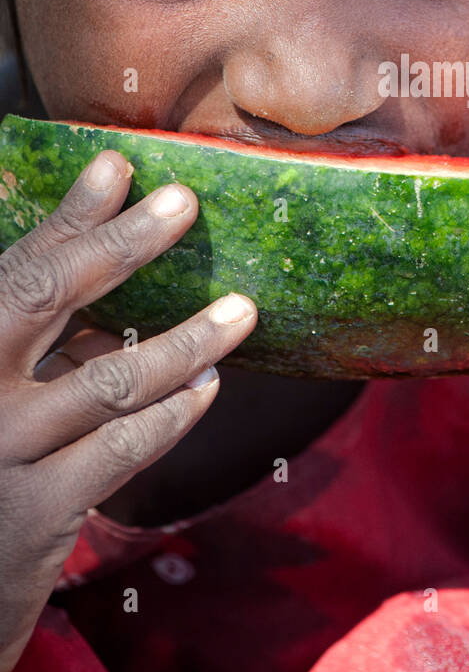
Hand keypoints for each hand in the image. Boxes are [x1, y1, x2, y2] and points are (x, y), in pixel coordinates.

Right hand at [0, 149, 256, 671]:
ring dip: (185, 339)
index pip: (18, 267)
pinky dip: (174, 412)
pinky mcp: (38, 509)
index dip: (70, 214)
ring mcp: (0, 448)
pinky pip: (124, 446)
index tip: (116, 163)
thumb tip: (105, 259)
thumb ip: (33, 334)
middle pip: (49, 296)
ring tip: (241, 311)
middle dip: (123, 244)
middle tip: (184, 202)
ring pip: (109, 377)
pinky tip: (209, 386)